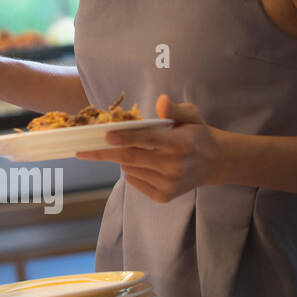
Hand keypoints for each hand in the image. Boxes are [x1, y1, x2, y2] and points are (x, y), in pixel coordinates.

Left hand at [75, 94, 221, 201]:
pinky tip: (143, 163)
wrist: (215, 163)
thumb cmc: (197, 135)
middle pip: (131, 157)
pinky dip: (130, 171)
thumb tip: (161, 101)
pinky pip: (133, 181)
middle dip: (103, 153)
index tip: (106, 135)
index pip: (148, 140)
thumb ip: (175, 109)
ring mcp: (169, 184)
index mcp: (181, 144)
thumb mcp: (192, 116)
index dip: (126, 138)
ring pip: (130, 169)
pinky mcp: (163, 196)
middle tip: (81, 149)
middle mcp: (175, 167)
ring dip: (123, 158)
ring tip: (135, 150)